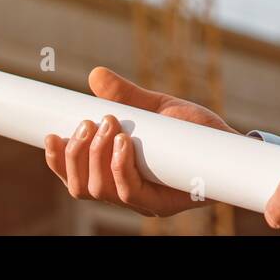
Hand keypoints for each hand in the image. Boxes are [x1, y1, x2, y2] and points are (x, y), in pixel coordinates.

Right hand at [43, 66, 238, 216]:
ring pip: (101, 191)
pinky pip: (131, 194)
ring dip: (97, 156)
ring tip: (108, 124)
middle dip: (76, 154)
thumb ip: (126, 96)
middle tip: (89, 122)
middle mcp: (125, 192)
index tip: (49, 135)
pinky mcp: (165, 203)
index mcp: (115, 175)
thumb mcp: (155, 108)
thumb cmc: (193, 130)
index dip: (57, 162)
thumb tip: (96, 75)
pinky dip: (120, 168)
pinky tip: (122, 145)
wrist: (231, 143)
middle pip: (81, 188)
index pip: (75, 177)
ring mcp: (144, 202)